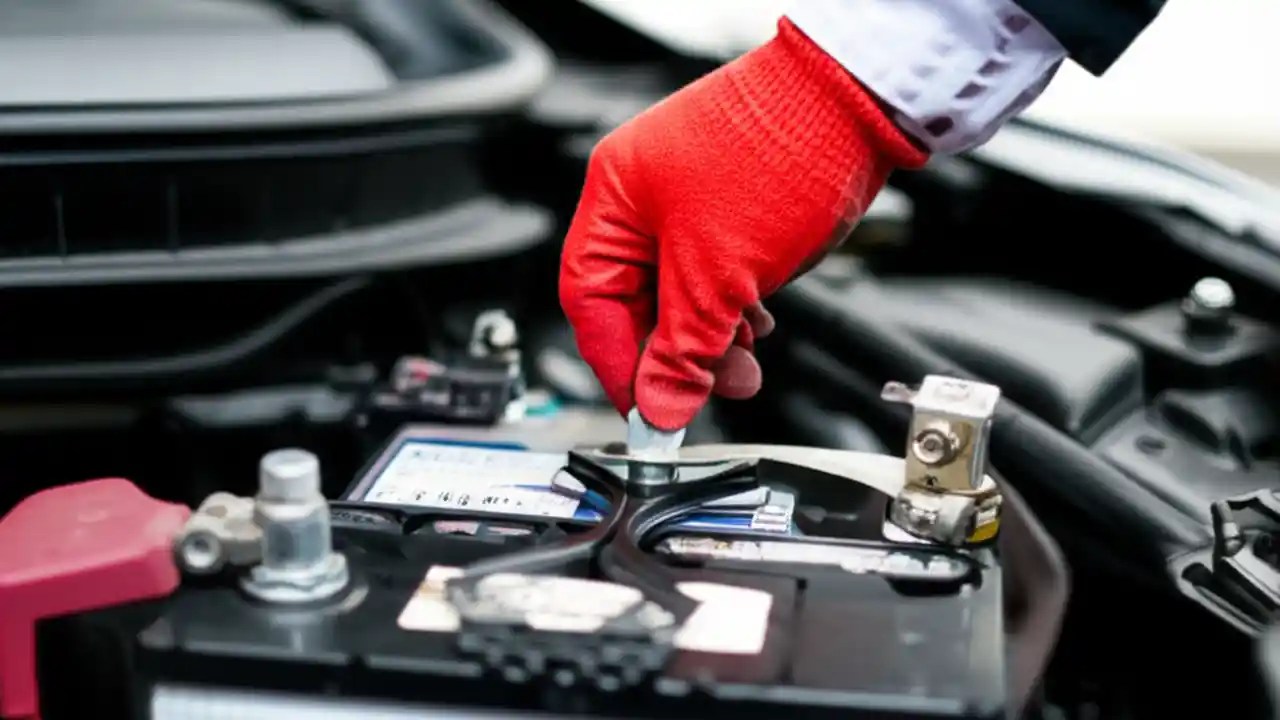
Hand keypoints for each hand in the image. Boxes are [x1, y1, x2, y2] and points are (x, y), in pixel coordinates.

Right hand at [559, 18, 926, 430]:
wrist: (859, 100)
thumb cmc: (779, 152)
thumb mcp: (719, 274)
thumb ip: (683, 348)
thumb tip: (660, 407)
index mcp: (615, 196)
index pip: (590, 297)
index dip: (615, 362)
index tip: (645, 410)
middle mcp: (645, 194)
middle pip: (636, 298)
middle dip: (674, 353)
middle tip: (704, 393)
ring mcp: (691, 199)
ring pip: (681, 291)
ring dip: (710, 337)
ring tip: (744, 367)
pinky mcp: (734, 207)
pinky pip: (716, 272)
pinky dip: (733, 307)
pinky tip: (758, 326)